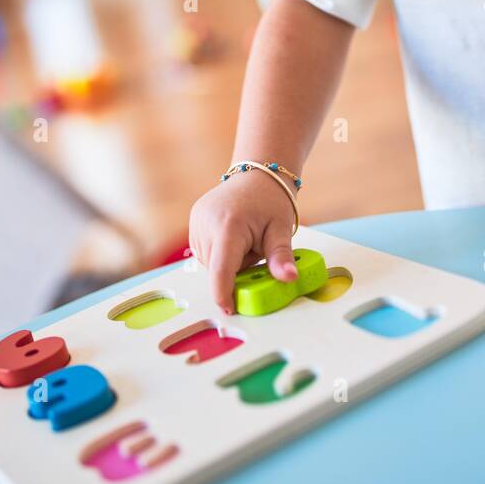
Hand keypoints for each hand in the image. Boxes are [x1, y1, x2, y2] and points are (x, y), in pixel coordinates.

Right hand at [188, 170, 297, 313]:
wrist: (258, 172)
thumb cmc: (271, 200)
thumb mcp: (281, 229)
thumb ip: (281, 257)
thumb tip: (290, 278)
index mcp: (228, 225)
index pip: (221, 270)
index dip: (224, 294)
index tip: (230, 310)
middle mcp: (206, 223)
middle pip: (217, 268)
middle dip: (237, 270)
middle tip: (256, 250)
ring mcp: (197, 221)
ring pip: (210, 262)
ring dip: (228, 261)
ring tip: (246, 239)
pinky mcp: (194, 221)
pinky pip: (206, 251)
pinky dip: (221, 252)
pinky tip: (234, 235)